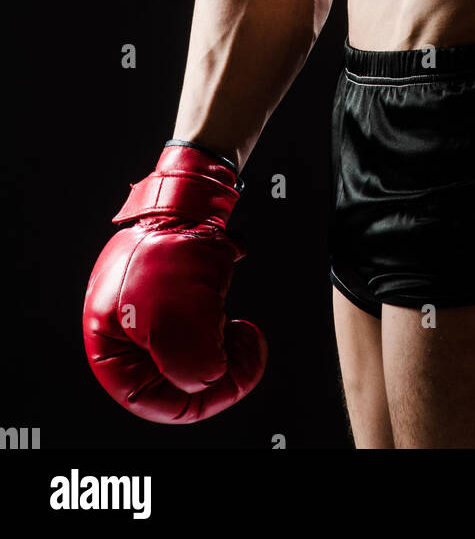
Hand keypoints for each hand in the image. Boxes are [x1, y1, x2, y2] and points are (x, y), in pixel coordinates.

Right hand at [83, 142, 266, 423]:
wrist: (191, 199)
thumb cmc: (171, 252)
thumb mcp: (179, 328)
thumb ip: (194, 370)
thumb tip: (212, 380)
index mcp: (109, 347)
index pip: (152, 401)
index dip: (199, 399)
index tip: (229, 378)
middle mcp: (126, 334)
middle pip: (176, 380)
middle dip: (214, 366)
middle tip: (239, 345)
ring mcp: (151, 312)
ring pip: (194, 352)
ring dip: (219, 341)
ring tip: (231, 321)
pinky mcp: (175, 295)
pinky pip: (203, 325)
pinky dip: (221, 320)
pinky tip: (225, 303)